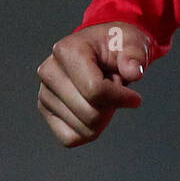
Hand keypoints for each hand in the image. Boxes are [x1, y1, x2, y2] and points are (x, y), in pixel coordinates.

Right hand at [37, 21, 150, 147]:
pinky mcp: (45, 110)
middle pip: (90, 114)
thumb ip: (135, 56)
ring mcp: (44, 92)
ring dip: (102, 115)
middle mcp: (49, 72)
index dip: (120, 98)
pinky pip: (71, 138)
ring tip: (101, 91)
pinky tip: (93, 106)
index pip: (95, 90)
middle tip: (113, 86)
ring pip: (83, 129)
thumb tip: (134, 73)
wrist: (101, 48)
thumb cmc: (117, 45)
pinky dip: (90, 130)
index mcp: (68, 50)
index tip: (135, 98)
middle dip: (112, 106)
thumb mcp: (132, 42)